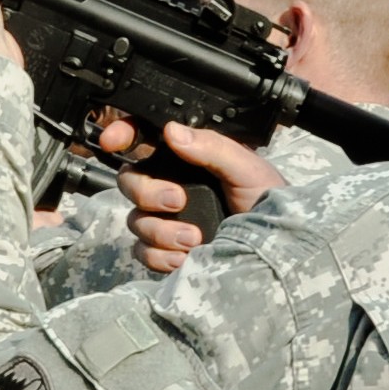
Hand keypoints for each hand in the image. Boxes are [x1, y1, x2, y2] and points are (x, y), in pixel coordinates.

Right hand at [112, 120, 287, 275]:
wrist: (276, 250)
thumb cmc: (268, 201)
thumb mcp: (246, 167)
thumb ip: (211, 147)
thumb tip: (173, 131)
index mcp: (186, 157)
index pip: (144, 139)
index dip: (121, 134)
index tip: (112, 141)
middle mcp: (170, 185)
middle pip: (130, 181)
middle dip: (146, 192)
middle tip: (177, 201)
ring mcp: (166, 219)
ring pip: (135, 220)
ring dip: (162, 230)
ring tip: (195, 238)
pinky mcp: (166, 251)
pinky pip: (142, 252)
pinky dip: (160, 256)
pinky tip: (185, 258)